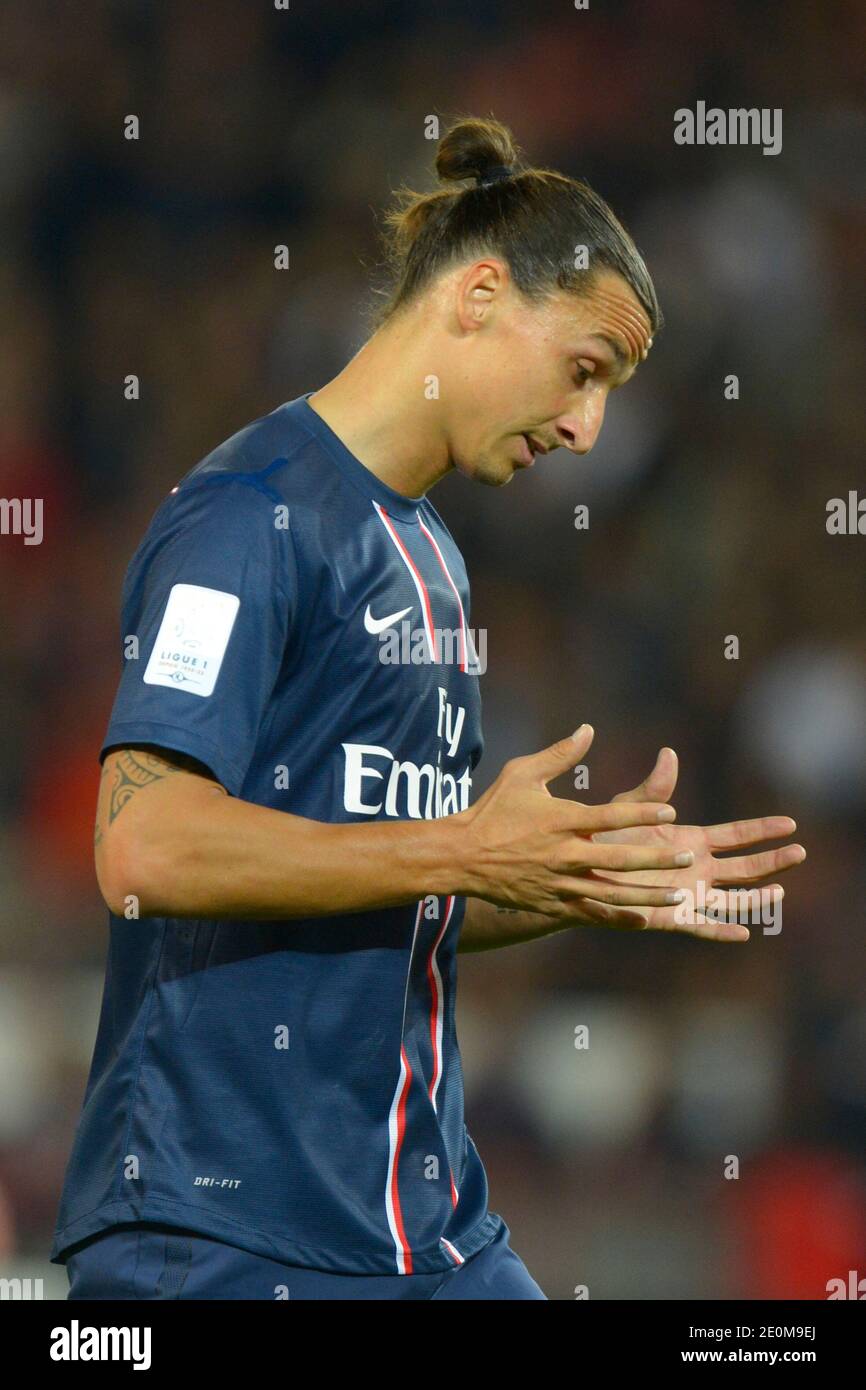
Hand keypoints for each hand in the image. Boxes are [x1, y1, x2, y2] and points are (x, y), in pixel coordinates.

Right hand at [459, 725, 701, 925]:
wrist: (462, 856)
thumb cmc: (493, 810)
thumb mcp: (523, 773)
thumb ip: (559, 755)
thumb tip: (588, 730)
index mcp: (561, 820)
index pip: (610, 817)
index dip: (642, 815)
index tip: (670, 813)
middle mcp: (565, 854)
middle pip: (619, 860)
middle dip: (657, 859)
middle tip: (688, 857)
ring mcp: (560, 882)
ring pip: (612, 892)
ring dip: (647, 894)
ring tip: (678, 895)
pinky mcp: (553, 902)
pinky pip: (591, 913)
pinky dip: (618, 918)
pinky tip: (643, 919)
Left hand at [585, 747, 805, 940]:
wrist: (576, 868)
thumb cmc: (602, 836)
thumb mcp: (631, 808)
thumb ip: (653, 789)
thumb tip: (669, 754)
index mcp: (691, 842)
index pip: (736, 836)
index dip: (763, 830)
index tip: (790, 823)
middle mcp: (695, 869)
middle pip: (744, 867)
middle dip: (773, 860)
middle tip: (801, 851)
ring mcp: (686, 894)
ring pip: (731, 899)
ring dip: (757, 897)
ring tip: (781, 891)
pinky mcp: (669, 916)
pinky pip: (699, 926)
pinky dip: (721, 931)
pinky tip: (744, 934)